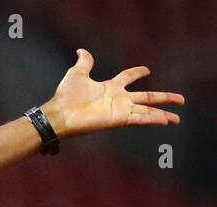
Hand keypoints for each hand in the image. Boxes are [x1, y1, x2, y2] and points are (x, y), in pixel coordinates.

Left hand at [43, 49, 183, 138]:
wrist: (61, 113)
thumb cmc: (66, 96)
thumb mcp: (77, 73)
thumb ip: (85, 62)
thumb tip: (82, 51)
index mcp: (110, 87)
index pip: (128, 77)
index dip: (137, 73)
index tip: (147, 70)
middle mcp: (119, 99)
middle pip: (147, 97)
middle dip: (164, 98)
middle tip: (180, 99)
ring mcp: (120, 110)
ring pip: (148, 111)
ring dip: (163, 114)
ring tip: (176, 118)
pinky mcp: (120, 119)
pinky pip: (141, 118)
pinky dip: (153, 119)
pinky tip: (166, 120)